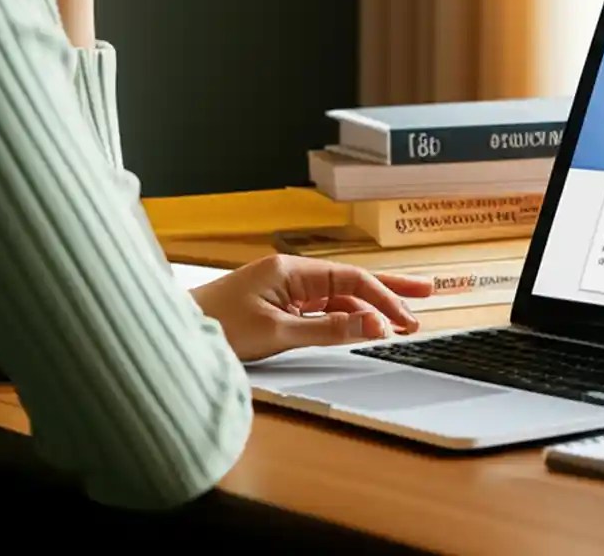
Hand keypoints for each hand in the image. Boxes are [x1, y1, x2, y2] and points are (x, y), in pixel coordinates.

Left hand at [189, 255, 433, 361]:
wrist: (177, 332)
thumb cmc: (216, 326)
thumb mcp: (276, 333)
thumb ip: (327, 330)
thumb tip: (371, 326)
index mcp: (291, 271)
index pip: (350, 280)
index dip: (383, 299)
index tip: (405, 320)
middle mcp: (291, 275)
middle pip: (351, 280)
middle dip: (389, 289)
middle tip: (426, 295)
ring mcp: (285, 291)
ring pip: (339, 296)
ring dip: (371, 306)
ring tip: (404, 314)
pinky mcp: (278, 307)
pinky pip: (321, 309)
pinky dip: (346, 316)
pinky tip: (366, 323)